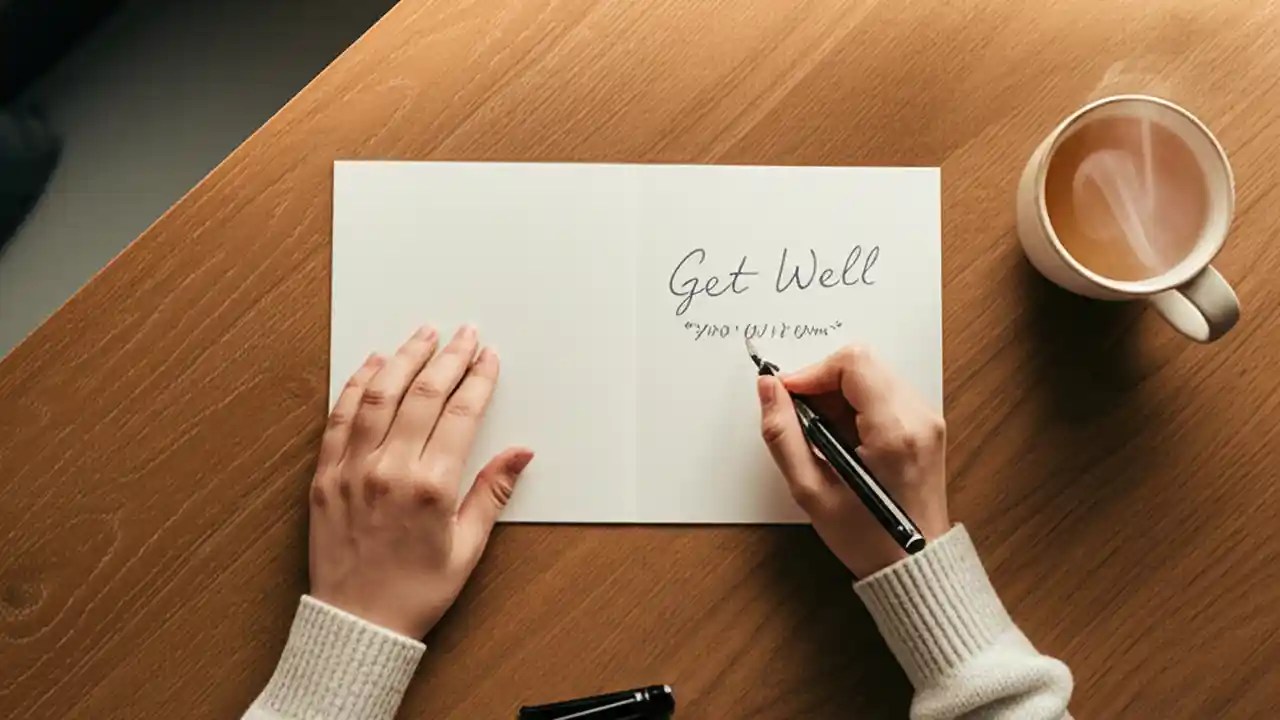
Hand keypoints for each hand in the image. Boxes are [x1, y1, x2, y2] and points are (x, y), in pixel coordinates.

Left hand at [308, 325, 532, 637]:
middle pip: (423, 394)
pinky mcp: (325, 476)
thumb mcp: (468, 548)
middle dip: (448, 357)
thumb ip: (492, 493)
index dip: (477, 379)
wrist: (357, 624)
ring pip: (379, 396)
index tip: (487, 357)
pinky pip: (340, 418)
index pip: (461, 414)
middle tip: (463, 333)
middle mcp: (390, 471)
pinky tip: (372, 365)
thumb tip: (521, 454)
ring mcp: (353, 470)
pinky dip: (356, 385)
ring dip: (403, 358)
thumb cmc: (416, 592)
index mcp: (431, 488)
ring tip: (422, 335)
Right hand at [756, 346, 948, 577]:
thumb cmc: (867, 538)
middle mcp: (918, 416)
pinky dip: (855, 404)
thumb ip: (783, 434)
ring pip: (872, 374)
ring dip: (838, 394)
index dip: (811, 372)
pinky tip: (843, 438)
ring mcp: (927, 419)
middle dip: (822, 383)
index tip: (787, 396)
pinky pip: (883, 392)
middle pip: (862, 363)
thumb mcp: (811, 491)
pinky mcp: (925, 425)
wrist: (915, 565)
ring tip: (823, 436)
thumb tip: (767, 389)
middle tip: (803, 420)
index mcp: (894, 431)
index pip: (852, 363)